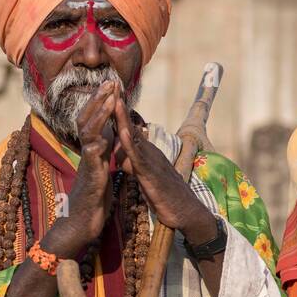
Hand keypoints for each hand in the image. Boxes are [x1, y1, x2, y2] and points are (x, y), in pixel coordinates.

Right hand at [44, 80, 118, 258]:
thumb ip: (104, 154)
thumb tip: (109, 138)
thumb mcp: (102, 171)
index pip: (96, 121)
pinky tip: (103, 138)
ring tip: (108, 100)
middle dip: (99, 100)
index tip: (112, 85)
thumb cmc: (93, 200)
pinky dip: (98, 149)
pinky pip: (93, 162)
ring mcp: (87, 165)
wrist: (81, 225)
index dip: (103, 103)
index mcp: (94, 152)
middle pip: (89, 121)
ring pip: (90, 136)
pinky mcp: (90, 180)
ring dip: (99, 117)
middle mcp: (88, 155)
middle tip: (109, 82)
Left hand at [113, 95, 216, 244]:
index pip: (129, 129)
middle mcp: (149, 153)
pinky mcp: (151, 174)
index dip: (119, 112)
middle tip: (112, 83)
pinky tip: (122, 132)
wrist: (186, 213)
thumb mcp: (146, 177)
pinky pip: (138, 156)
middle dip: (119, 105)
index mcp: (146, 154)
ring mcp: (151, 161)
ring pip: (133, 136)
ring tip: (114, 97)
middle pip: (130, 125)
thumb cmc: (167, 197)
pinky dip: (130, 142)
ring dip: (123, 117)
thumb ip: (135, 165)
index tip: (110, 93)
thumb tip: (124, 156)